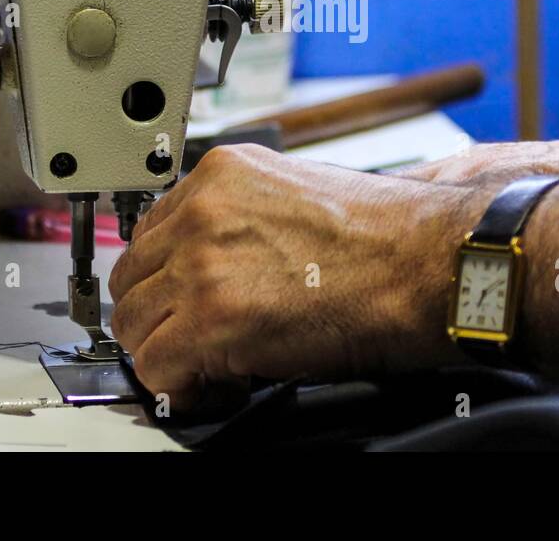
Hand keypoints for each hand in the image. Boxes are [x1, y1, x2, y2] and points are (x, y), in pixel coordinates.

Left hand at [108, 144, 477, 412]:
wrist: (427, 264)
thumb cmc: (389, 237)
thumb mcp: (299, 196)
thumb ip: (245, 216)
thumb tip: (224, 260)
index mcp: (225, 173)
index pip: (152, 229)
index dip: (167, 274)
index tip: (181, 298)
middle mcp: (204, 209)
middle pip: (132, 274)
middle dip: (157, 312)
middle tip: (191, 338)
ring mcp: (202, 261)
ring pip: (134, 322)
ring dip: (166, 349)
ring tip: (208, 364)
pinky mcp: (211, 317)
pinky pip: (155, 366)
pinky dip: (179, 386)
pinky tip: (216, 384)